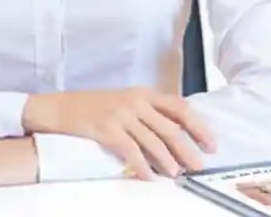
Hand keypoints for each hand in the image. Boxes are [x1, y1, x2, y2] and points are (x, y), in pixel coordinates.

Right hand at [23, 87, 215, 179]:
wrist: (59, 108)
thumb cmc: (92, 108)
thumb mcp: (124, 102)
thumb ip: (148, 113)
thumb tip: (175, 138)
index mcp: (143, 93)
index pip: (180, 108)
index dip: (199, 126)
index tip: (211, 144)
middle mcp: (135, 101)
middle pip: (171, 128)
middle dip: (188, 149)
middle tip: (198, 166)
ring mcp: (121, 114)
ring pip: (154, 141)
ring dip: (167, 161)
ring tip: (175, 174)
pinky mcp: (106, 129)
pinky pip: (131, 151)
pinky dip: (143, 166)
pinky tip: (149, 177)